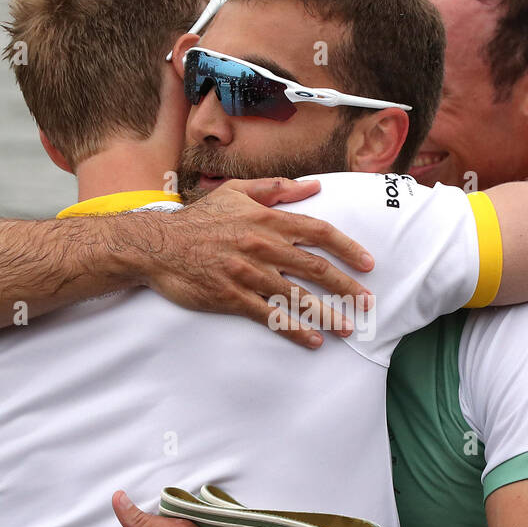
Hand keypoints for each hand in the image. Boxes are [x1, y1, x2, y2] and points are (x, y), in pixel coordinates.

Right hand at [144, 178, 374, 347]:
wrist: (158, 245)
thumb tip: (314, 185)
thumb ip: (277, 188)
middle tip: (369, 302)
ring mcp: (248, 273)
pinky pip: (270, 316)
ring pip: (297, 297)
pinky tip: (314, 340)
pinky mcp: (232, 297)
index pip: (318, 232)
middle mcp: (263, 245)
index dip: (347, 248)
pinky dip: (294, 329)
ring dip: (327, 314)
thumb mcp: (237, 193)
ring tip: (348, 328)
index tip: (368, 263)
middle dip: (347, 287)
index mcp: (267, 219)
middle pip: (316, 268)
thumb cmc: (199, 219)